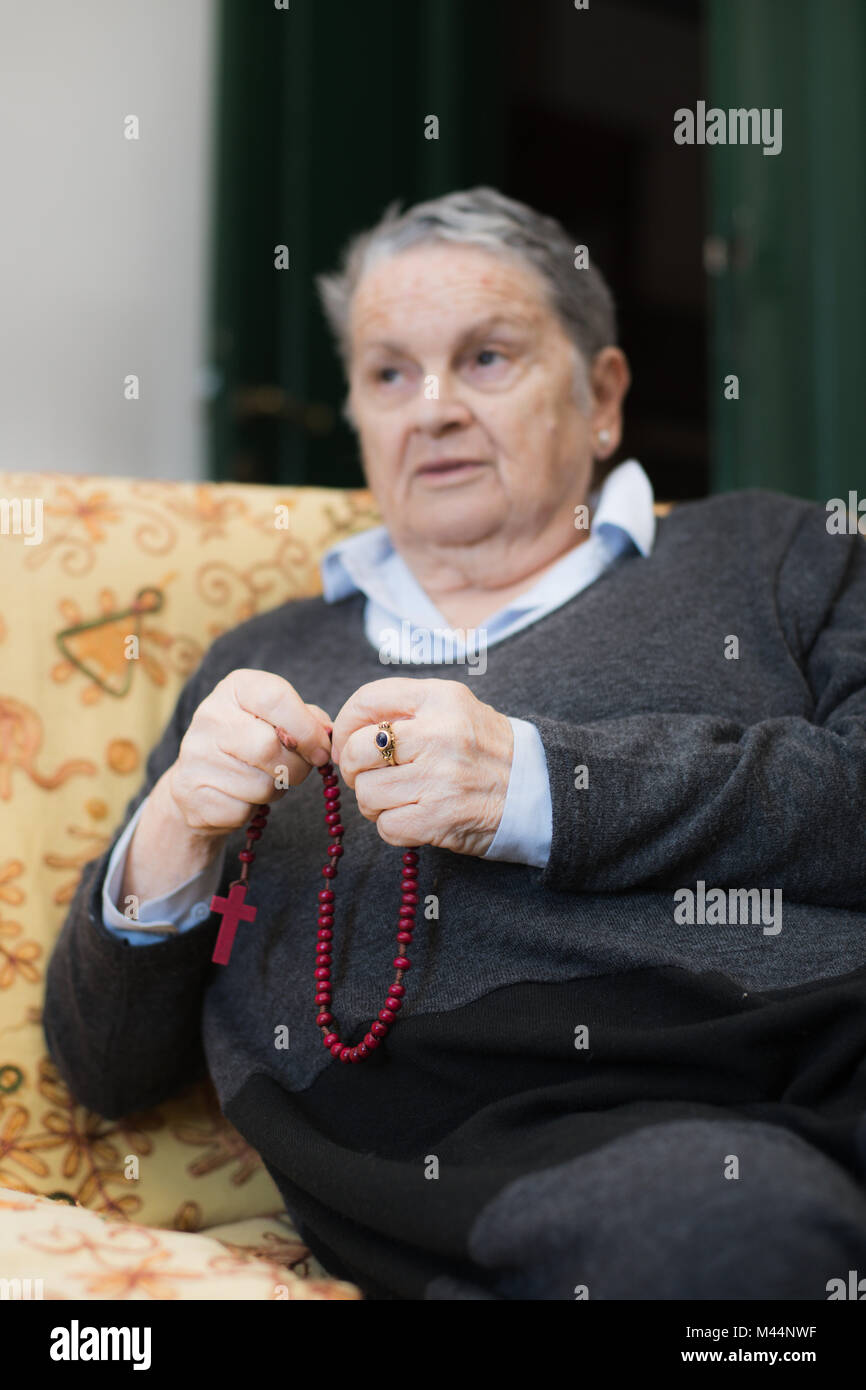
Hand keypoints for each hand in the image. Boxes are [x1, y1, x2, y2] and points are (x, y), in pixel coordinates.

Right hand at [167, 668, 332, 838]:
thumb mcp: (280, 720)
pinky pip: (242, 809)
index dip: (308, 729)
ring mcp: (195, 755)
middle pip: (270, 746)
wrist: (201, 779)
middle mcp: (209, 715)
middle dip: (298, 766)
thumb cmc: (253, 742)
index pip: (277, 698)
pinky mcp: (192, 793)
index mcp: (235, 687)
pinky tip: (243, 796)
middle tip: (300, 770)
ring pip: (260, 783)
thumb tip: (326, 736)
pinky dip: (253, 809)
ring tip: (266, 779)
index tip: (321, 751)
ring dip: (277, 789)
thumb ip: (309, 721)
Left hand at [330, 678, 513, 856]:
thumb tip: (344, 736)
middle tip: (371, 775)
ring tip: (397, 798)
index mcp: (441, 698)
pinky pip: (386, 825)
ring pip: (367, 792)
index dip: (345, 725)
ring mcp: (440, 778)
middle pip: (359, 750)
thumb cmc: (485, 750)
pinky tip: (412, 817)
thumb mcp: (454, 710)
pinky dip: (391, 826)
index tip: (347, 744)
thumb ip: (405, 711)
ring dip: (374, 802)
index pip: (367, 700)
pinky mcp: (440, 818)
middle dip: (355, 769)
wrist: (538, 789)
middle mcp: (440, 734)